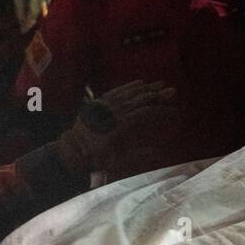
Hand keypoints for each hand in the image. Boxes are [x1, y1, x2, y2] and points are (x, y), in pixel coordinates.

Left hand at [56, 79, 176, 172]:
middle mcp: (112, 112)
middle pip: (138, 100)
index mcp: (118, 126)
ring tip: (159, 84)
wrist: (70, 151)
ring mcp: (103, 106)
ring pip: (128, 93)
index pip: (145, 113)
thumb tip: (160, 151)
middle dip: (157, 95)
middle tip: (172, 90)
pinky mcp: (97, 103)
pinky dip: (128, 86)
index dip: (161, 111)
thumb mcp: (116, 162)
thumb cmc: (94, 159)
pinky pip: (115, 91)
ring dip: (146, 88)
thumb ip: (138, 156)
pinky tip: (138, 83)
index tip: (174, 111)